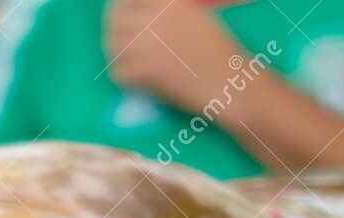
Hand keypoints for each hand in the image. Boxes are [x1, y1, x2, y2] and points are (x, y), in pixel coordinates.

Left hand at [105, 0, 245, 113]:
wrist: (231, 83)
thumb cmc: (220, 51)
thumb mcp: (195, 16)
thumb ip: (166, 12)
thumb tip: (142, 17)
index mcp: (167, 1)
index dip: (122, 8)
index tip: (123, 17)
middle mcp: (153, 17)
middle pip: (114, 18)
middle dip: (115, 29)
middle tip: (122, 43)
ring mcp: (146, 44)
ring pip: (112, 45)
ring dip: (118, 54)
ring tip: (130, 62)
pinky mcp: (145, 71)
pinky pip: (119, 72)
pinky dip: (125, 78)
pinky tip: (138, 81)